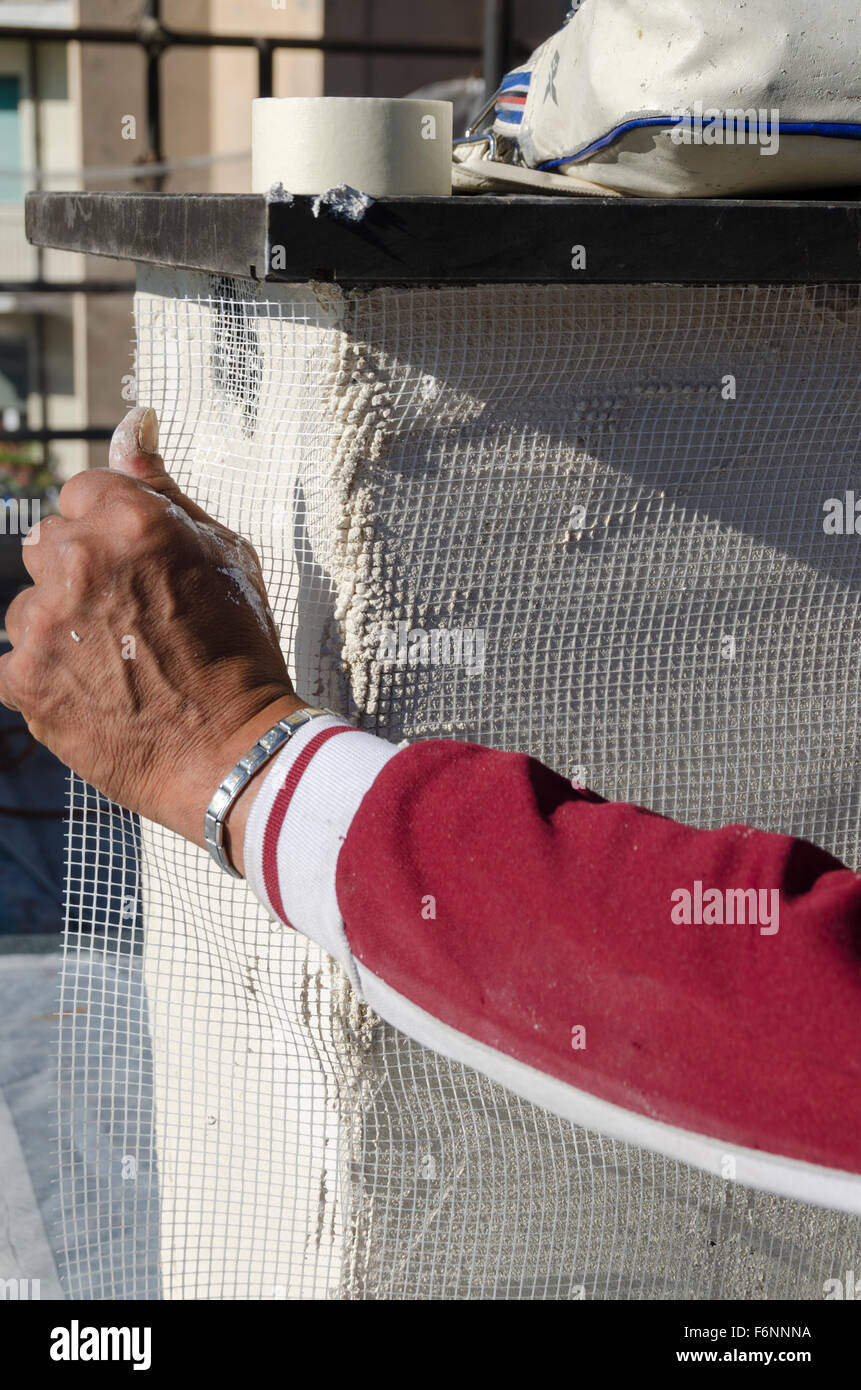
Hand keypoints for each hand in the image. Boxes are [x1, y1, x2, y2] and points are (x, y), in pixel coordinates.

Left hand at [0, 407, 305, 873]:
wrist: (235, 752)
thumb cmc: (241, 651)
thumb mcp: (223, 552)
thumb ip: (162, 484)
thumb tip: (132, 420)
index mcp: (129, 518)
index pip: (81, 492)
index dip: (113, 532)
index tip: (141, 572)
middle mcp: (78, 560)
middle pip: (48, 542)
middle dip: (82, 574)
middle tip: (132, 621)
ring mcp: (44, 622)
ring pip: (28, 603)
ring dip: (60, 625)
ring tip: (114, 663)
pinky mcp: (22, 679)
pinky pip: (14, 660)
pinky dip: (47, 675)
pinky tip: (93, 692)